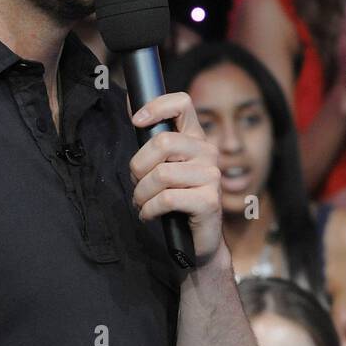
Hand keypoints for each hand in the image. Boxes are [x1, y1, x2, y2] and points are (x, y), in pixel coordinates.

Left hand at [129, 93, 223, 265]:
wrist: (198, 241)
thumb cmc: (177, 202)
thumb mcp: (164, 168)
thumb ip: (154, 145)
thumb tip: (134, 114)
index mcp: (196, 139)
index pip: (182, 104)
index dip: (156, 107)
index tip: (137, 121)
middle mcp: (208, 152)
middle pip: (162, 142)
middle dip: (138, 167)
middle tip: (137, 183)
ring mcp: (212, 176)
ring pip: (160, 174)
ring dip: (141, 193)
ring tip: (142, 203)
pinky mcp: (209, 201)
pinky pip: (166, 199)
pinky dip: (149, 210)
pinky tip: (149, 215)